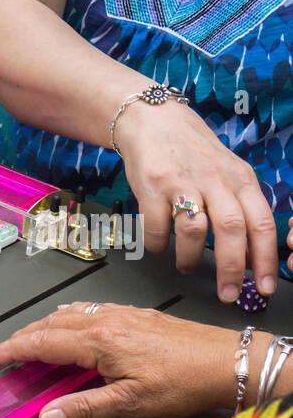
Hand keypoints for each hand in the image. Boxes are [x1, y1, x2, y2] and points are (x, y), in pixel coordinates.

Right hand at [0, 302, 243, 417]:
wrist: (230, 363)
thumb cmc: (185, 382)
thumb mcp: (130, 403)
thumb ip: (83, 408)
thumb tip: (45, 416)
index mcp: (99, 342)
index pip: (43, 342)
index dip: (14, 349)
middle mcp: (108, 322)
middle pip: (52, 324)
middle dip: (23, 336)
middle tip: (4, 349)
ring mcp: (124, 315)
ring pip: (72, 314)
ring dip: (45, 324)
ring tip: (31, 336)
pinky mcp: (139, 316)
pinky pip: (93, 310)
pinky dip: (71, 317)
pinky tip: (75, 323)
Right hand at [116, 103, 277, 301]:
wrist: (155, 123)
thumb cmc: (193, 155)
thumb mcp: (228, 175)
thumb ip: (241, 208)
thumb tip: (253, 255)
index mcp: (241, 180)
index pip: (262, 223)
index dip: (266, 259)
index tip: (266, 287)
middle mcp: (216, 180)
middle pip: (231, 229)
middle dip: (231, 269)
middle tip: (228, 294)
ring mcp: (183, 183)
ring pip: (193, 230)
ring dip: (190, 258)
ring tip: (186, 266)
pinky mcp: (151, 187)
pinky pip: (157, 228)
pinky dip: (159, 245)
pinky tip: (161, 244)